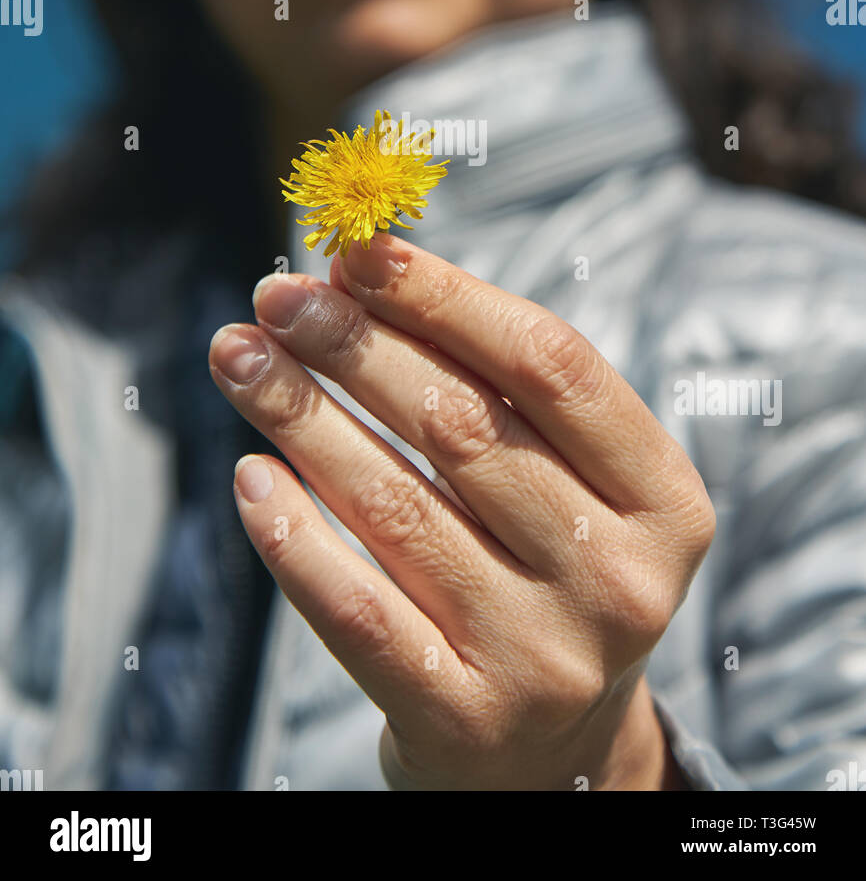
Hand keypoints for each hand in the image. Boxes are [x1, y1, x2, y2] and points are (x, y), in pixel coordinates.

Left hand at [208, 232, 715, 789]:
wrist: (553, 751)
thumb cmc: (547, 567)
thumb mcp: (565, 481)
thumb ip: (493, 387)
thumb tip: (354, 276)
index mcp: (664, 499)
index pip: (551, 364)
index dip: (447, 296)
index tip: (358, 252)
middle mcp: (619, 580)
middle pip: (464, 426)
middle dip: (355, 346)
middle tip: (277, 296)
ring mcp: (545, 657)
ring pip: (398, 505)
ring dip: (303, 417)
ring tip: (240, 358)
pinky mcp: (460, 717)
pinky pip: (358, 611)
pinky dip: (294, 537)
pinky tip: (250, 476)